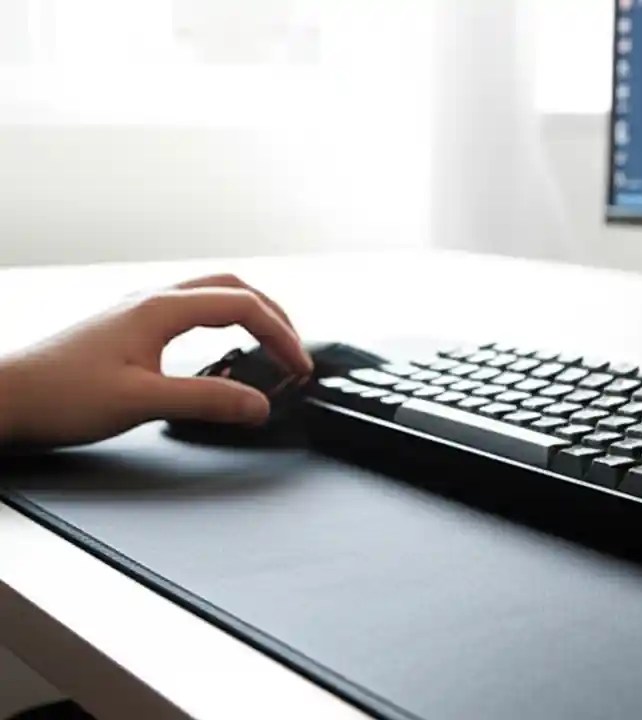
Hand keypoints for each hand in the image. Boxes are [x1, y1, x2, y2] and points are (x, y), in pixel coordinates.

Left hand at [0, 274, 311, 447]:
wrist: (4, 398)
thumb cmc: (57, 395)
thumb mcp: (141, 402)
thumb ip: (207, 401)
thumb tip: (259, 404)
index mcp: (160, 309)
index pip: (243, 307)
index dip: (281, 336)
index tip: (299, 368)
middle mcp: (151, 301)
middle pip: (233, 288)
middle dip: (274, 316)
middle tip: (295, 352)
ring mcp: (138, 312)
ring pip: (211, 296)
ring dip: (250, 316)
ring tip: (269, 346)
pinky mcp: (128, 329)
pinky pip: (191, 312)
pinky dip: (223, 325)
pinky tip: (220, 351)